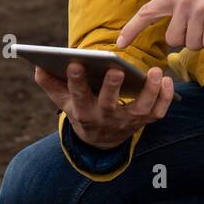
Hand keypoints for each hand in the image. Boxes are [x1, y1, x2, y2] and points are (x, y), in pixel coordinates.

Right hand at [34, 62, 172, 148]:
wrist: (102, 140)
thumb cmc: (83, 109)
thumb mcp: (65, 101)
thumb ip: (51, 84)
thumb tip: (37, 65)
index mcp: (84, 113)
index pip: (78, 97)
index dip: (76, 82)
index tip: (75, 63)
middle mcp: (106, 119)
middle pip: (109, 105)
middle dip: (112, 88)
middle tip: (116, 69)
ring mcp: (127, 122)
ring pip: (140, 110)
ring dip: (149, 91)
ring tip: (154, 71)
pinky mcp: (145, 121)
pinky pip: (158, 112)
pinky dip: (165, 98)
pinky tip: (166, 80)